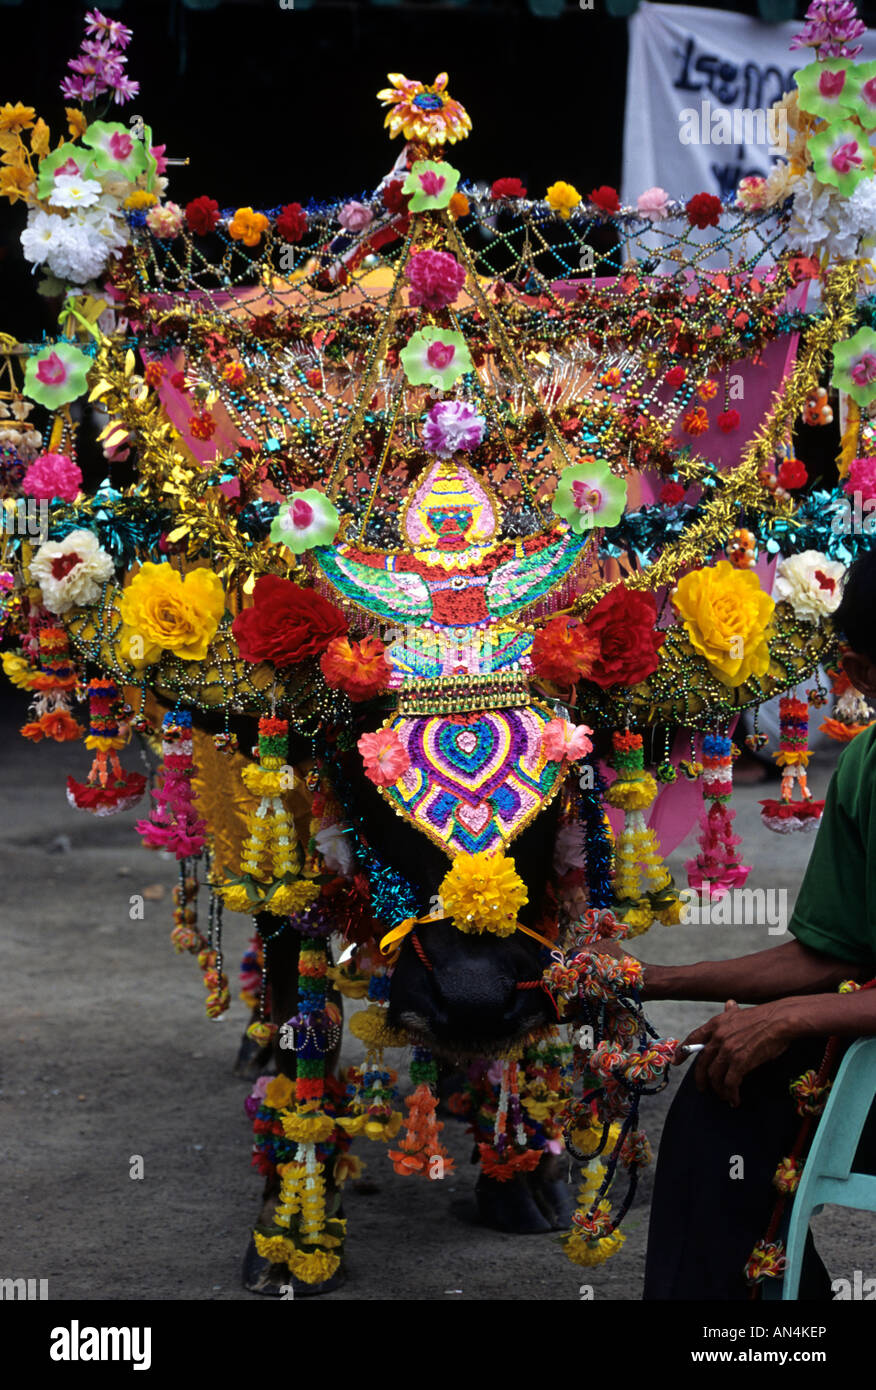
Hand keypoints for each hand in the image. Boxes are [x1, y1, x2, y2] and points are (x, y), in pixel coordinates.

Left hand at [676, 999, 794, 1106]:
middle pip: (702, 1062)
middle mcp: (718, 1037)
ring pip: (714, 1075)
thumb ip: (731, 1012)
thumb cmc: (764, 1016)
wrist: (780, 1020)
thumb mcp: (742, 1012)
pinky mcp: (741, 1061)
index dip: (682, 1051)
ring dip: (718, 1089)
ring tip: (723, 1096)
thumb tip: (729, 1003)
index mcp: (716, 1024)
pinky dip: (731, 1094)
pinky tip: (735, 1100)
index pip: (693, 1038)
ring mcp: (728, 1050)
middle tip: (703, 1088)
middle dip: (700, 1078)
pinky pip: (730, 1083)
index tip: (675, 1062)